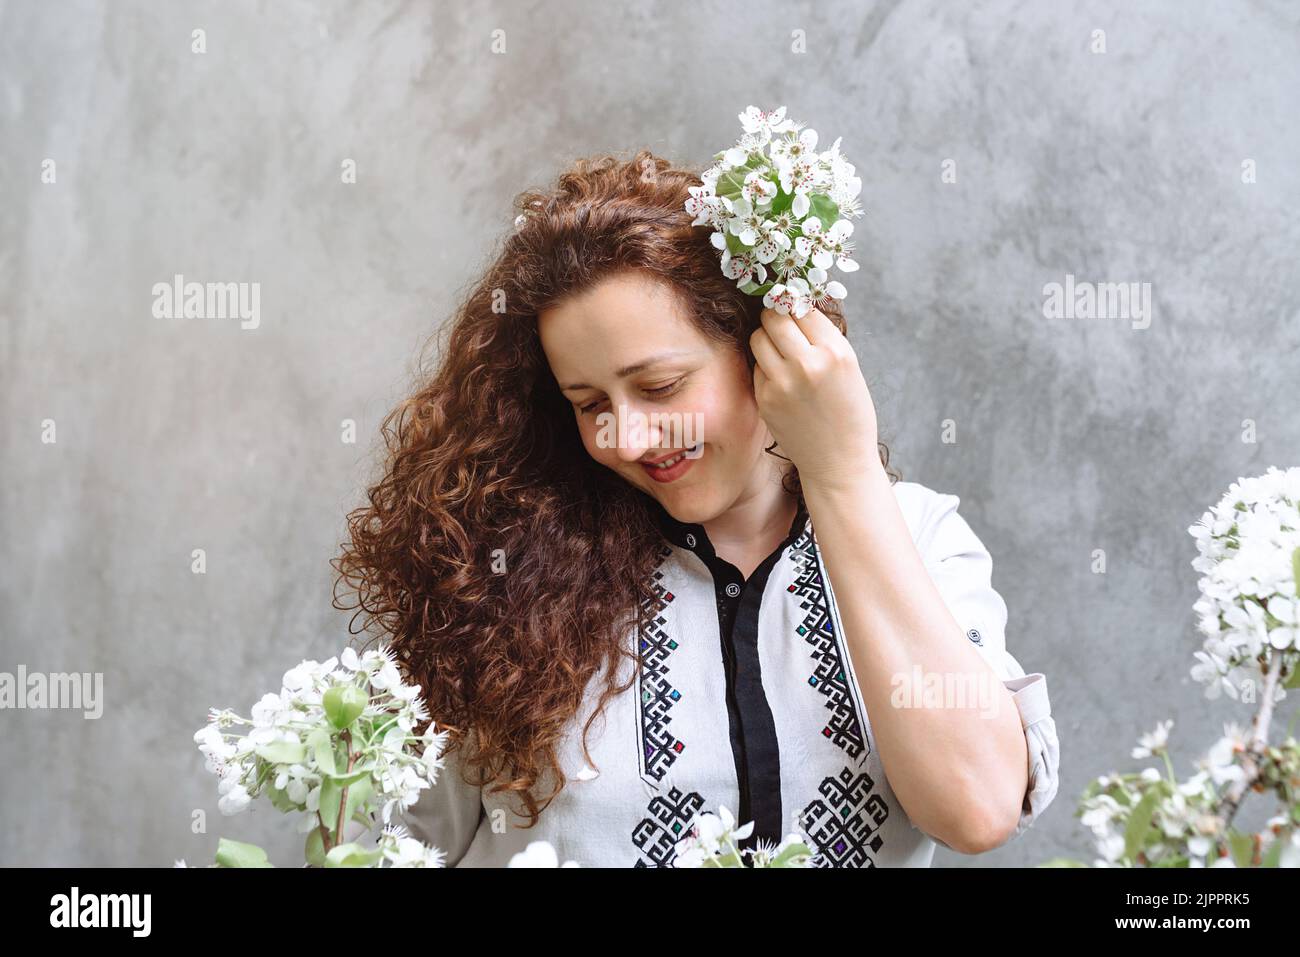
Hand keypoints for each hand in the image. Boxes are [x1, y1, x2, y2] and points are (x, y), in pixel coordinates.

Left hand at [749, 306, 880, 489]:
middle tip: (780, 323)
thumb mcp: (850, 368)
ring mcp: (782, 383)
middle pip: (773, 317)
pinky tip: (781, 379)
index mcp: (835, 352)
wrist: (839, 462)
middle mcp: (807, 364)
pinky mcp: (765, 399)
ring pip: (758, 338)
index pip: (802, 308)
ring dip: (766, 338)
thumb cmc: (849, 413)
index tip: (792, 306)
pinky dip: (765, 366)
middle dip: (774, 316)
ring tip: (780, 350)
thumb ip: (824, 338)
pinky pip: (756, 367)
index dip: (795, 305)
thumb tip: (794, 304)